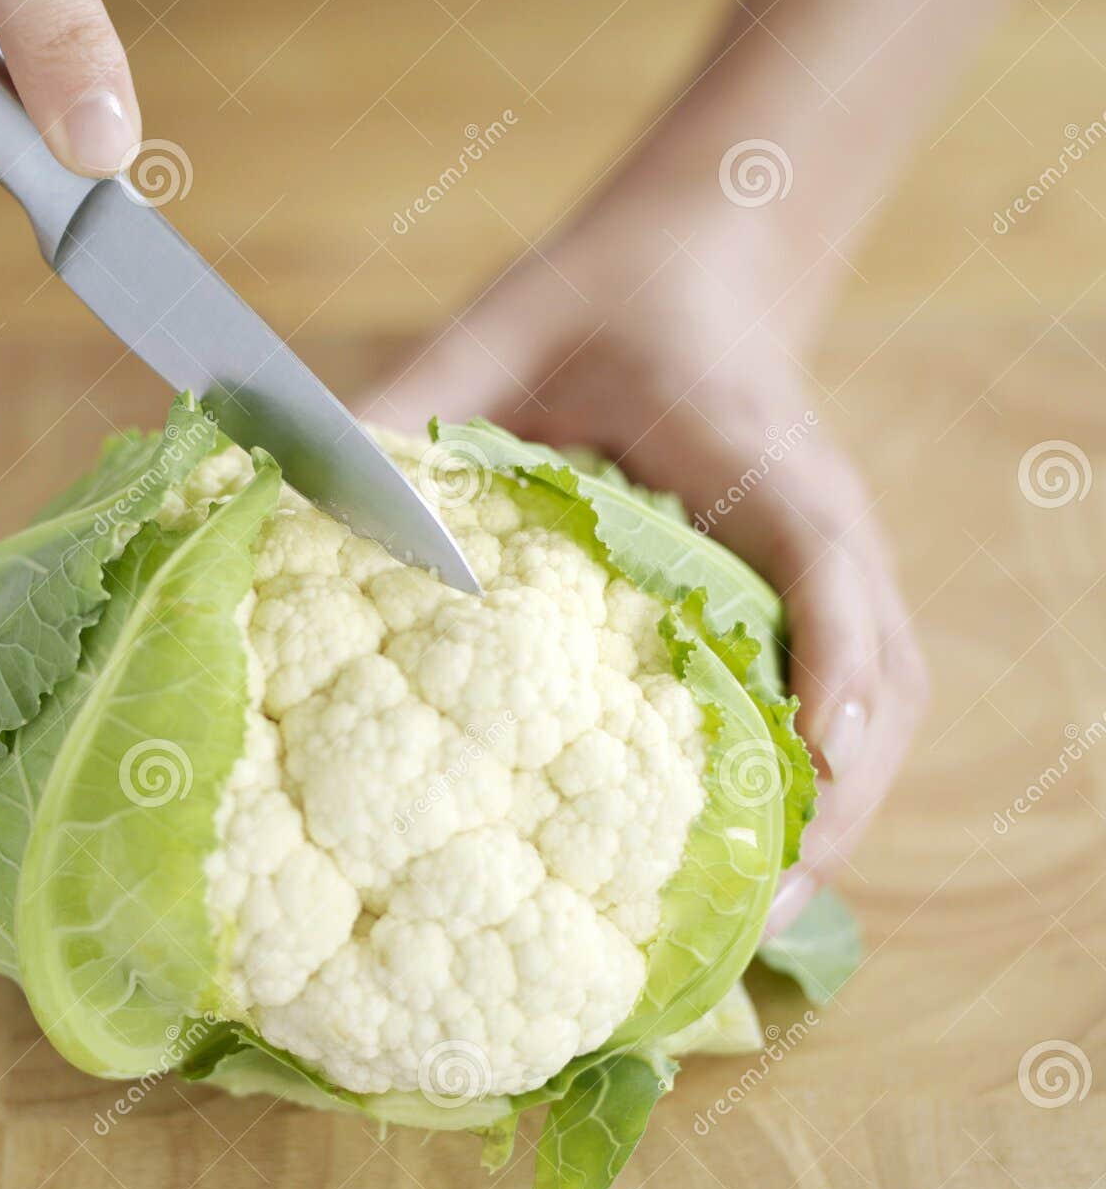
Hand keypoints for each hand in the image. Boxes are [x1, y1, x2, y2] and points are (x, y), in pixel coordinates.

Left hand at [364, 199, 927, 934]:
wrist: (693, 268)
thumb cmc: (601, 301)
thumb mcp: (501, 330)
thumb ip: (418, 401)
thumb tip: (305, 497)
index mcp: (751, 449)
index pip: (824, 554)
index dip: (832, 658)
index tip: (808, 756)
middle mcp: (817, 516)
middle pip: (883, 671)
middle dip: (838, 798)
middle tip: (763, 911)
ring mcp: (828, 562)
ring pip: (882, 702)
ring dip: (840, 812)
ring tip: (761, 919)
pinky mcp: (808, 592)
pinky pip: (848, 696)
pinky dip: (820, 781)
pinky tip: (749, 854)